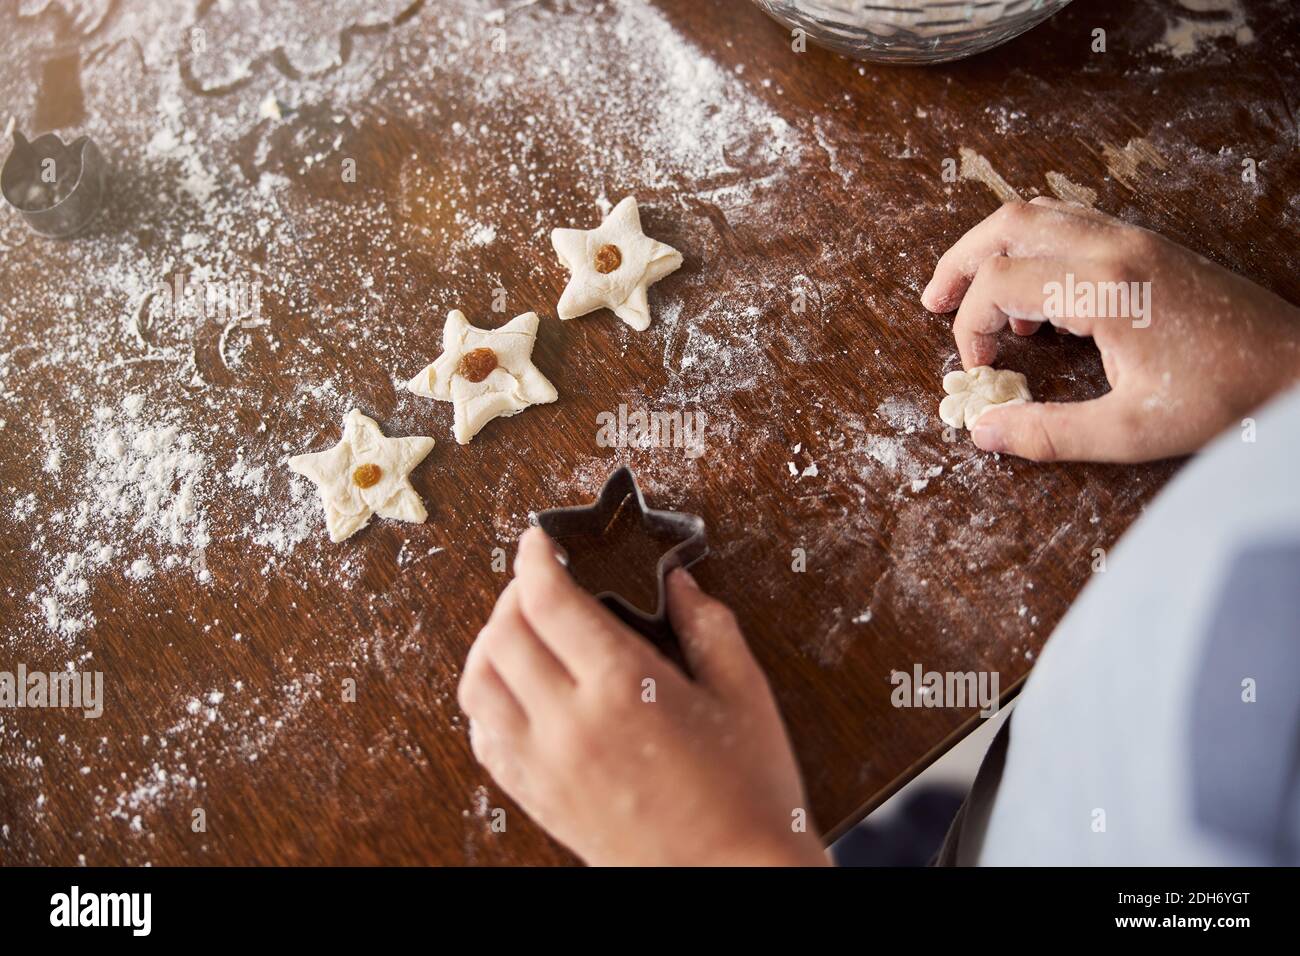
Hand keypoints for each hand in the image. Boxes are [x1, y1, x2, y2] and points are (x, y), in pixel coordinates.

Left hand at [457, 527, 827, 866]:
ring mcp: (546, 766)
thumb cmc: (748, 794)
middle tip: (539, 578)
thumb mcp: (744, 694)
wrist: (731, 881)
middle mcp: (570, 725)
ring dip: (489, 642)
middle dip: (513, 591)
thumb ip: (707, 626)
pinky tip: (515, 688)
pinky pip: (484, 738)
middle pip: (503, 634)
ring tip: (519, 627)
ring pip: (478, 684)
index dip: (535, 557)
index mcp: (622, 688)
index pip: (548, 600)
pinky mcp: (538, 798)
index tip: (538, 539)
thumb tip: (676, 582)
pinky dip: (486, 699)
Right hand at [922, 198, 1299, 461]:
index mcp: (1105, 285)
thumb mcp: (1129, 431)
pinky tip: (1036, 298)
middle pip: (1008, 225)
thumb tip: (983, 431)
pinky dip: (1033, 248)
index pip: (1001, 282)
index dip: (971, 326)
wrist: (1295, 368)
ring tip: (972, 295)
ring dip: (994, 248)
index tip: (980, 369)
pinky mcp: (1147, 245)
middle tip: (933, 302)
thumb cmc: (1223, 398)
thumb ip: (1048, 432)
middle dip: (960, 263)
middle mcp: (1115, 246)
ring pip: (1038, 213)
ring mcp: (1133, 238)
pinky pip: (1069, 223)